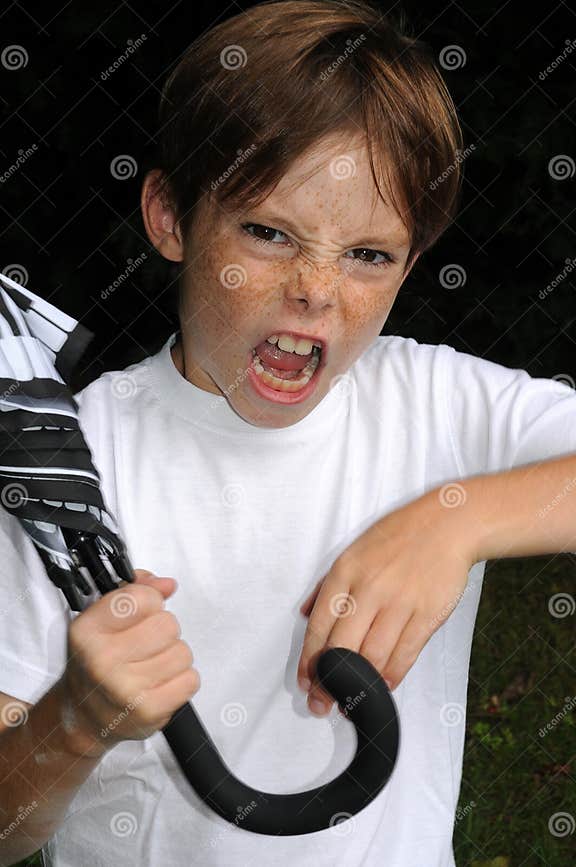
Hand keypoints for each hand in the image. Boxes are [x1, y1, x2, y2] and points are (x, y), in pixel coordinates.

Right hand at [60, 569, 200, 755]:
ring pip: (183, 652)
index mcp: (88, 630)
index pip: (143, 597)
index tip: (141, 613)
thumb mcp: (102, 619)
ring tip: (150, 666)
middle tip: (144, 646)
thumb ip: (135, 591)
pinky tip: (159, 684)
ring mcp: (125, 688)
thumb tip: (167, 585)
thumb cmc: (96, 664)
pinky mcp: (149, 710)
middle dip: (163, 632)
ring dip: (173, 658)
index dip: (150, 602)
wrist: (84, 717)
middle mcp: (102, 660)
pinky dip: (181, 681)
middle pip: (168, 624)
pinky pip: (190, 680)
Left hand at [297, 486, 477, 715]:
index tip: (306, 682)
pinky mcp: (427, 614)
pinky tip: (383, 683)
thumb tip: (305, 614)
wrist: (447, 524)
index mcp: (345, 572)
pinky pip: (405, 653)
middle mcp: (369, 589)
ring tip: (352, 700)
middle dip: (328, 683)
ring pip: (372, 656)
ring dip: (360, 685)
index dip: (310, 660)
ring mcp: (400, 602)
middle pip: (341, 647)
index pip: (319, 625)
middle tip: (322, 703)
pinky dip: (392, 674)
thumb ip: (327, 585)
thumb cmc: (398, 536)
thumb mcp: (354, 551)